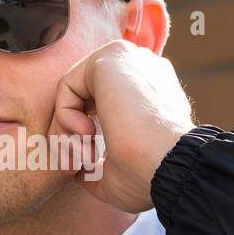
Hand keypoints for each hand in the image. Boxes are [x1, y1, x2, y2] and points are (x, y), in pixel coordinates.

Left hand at [47, 40, 195, 211]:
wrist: (168, 165)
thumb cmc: (150, 174)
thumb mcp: (120, 175)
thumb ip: (99, 169)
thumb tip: (81, 172)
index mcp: (151, 94)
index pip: (103, 107)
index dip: (83, 140)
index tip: (84, 168)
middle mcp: (142, 71)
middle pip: (85, 98)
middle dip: (70, 134)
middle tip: (76, 164)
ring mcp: (128, 61)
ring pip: (74, 93)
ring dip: (67, 129)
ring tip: (86, 154)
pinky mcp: (109, 58)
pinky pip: (67, 86)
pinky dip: (65, 116)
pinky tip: (86, 135)